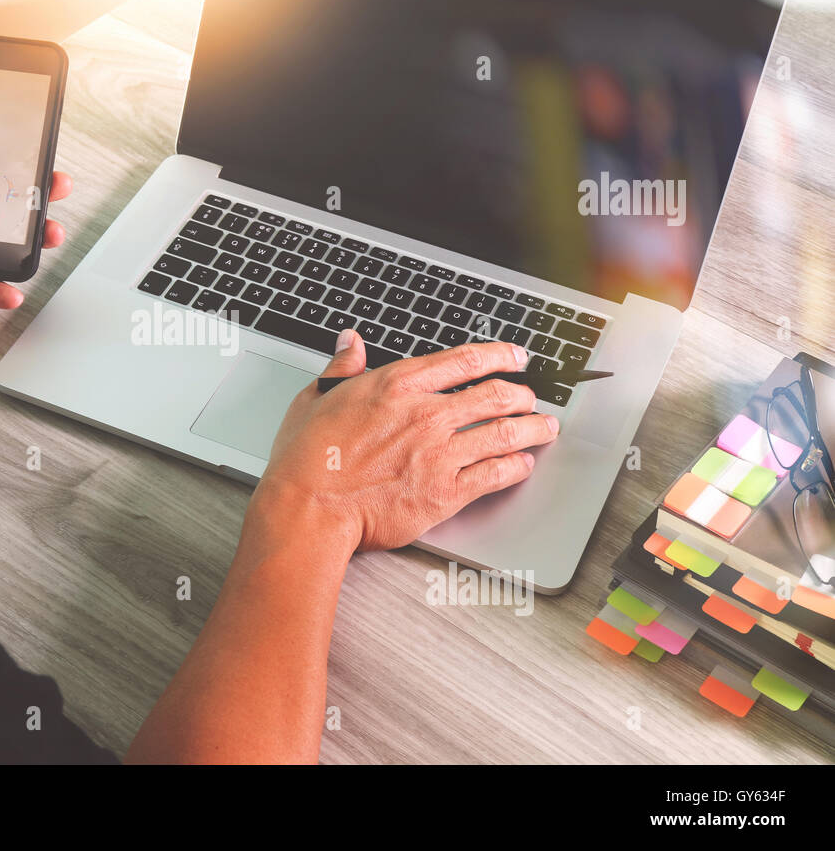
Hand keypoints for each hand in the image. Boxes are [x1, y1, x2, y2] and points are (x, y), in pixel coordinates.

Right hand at [254, 333, 558, 553]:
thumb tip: (352, 342)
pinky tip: (522, 464)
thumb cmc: (306, 459)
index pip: (466, 360)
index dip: (500, 355)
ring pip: (507, 432)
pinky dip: (517, 466)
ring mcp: (440, 453)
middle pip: (497, 394)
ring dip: (533, 428)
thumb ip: (343, 368)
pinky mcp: (447, 492)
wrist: (309, 508)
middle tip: (532, 398)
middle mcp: (426, 414)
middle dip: (523, 394)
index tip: (516, 356)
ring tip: (545, 428)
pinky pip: (497, 473)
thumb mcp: (316, 399)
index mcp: (396, 385)